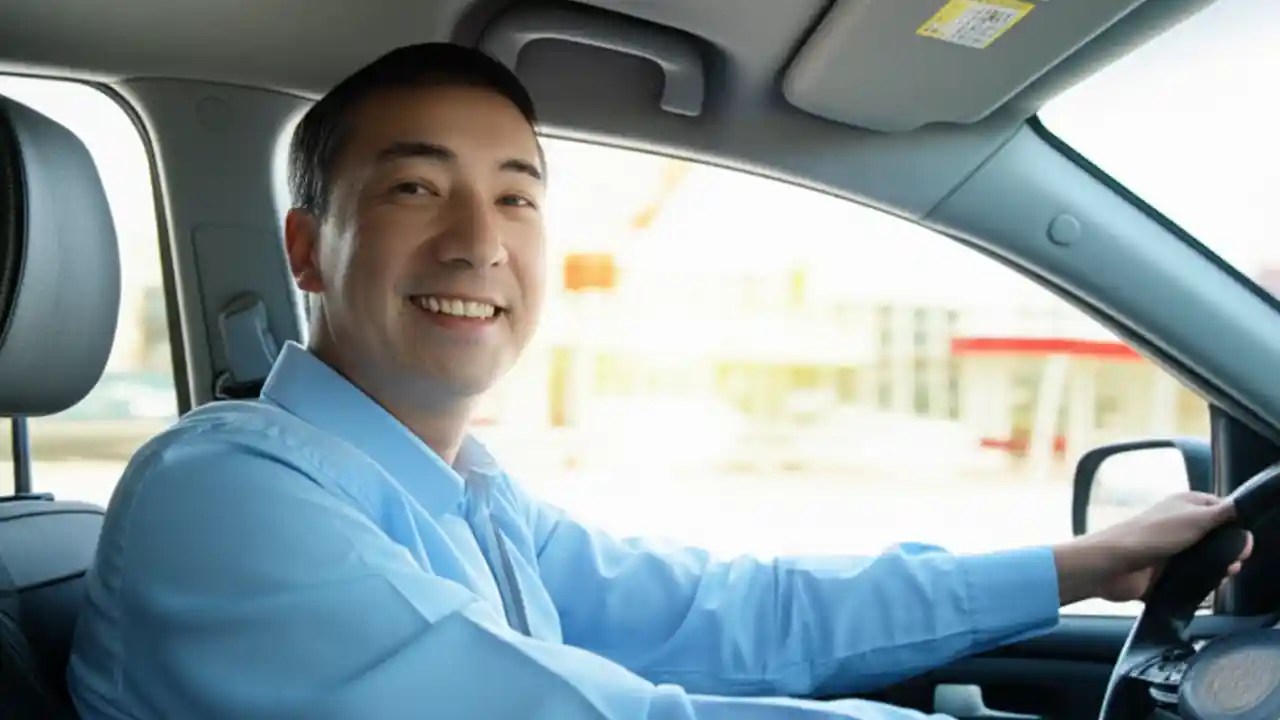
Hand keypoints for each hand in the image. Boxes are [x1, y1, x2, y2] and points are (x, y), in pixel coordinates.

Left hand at [1053, 492, 1253, 604]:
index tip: (1243, 538)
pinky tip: (1209, 588)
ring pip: (1207, 560)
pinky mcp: (1166, 574)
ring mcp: (1172, 551)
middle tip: (1234, 561)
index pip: (1221, 510)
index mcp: (1185, 506)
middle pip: (1217, 538)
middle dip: (1230, 550)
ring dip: (1219, 568)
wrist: (1112, 566)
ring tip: (1223, 574)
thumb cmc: (1150, 536)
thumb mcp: (1193, 518)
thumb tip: (1244, 509)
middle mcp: (1180, 526)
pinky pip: (1193, 580)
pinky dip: (1203, 584)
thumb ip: (1222, 514)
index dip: (1235, 523)